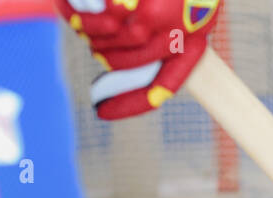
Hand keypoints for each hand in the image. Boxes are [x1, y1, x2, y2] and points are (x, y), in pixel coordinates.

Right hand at [56, 0, 223, 119]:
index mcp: (190, 45)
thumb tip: (120, 62)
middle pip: (120, 63)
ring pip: (106, 40)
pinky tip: (82, 4)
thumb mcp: (186, 14)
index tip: (102, 112)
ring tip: (86, 15)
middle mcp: (173, 37)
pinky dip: (81, 12)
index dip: (129, 103)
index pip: (159, 88)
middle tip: (92, 36)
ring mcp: (153, 18)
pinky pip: (97, 18)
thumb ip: (165, 40)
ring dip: (88, 29)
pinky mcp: (135, 4)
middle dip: (100, 51)